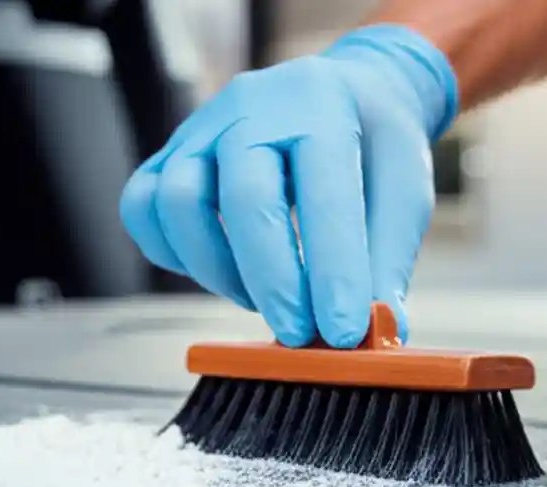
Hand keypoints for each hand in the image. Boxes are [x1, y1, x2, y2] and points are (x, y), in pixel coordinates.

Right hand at [119, 25, 457, 346]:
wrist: (342, 93)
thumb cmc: (372, 143)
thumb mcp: (403, 191)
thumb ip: (386, 261)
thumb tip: (378, 330)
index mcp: (321, 105)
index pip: (323, 193)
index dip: (333, 271)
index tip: (345, 332)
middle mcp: (252, 108)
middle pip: (243, 197)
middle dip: (272, 281)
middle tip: (299, 333)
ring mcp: (201, 129)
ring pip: (177, 202)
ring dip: (217, 269)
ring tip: (259, 299)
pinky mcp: (169, 155)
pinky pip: (143, 208)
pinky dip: (173, 254)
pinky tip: (220, 272)